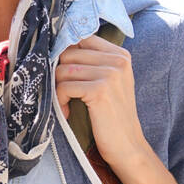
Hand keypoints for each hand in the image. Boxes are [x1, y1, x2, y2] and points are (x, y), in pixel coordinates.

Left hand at [55, 33, 150, 172]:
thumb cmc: (111, 115)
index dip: (64, 52)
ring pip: (63, 69)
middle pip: (68, 53)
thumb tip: (55, 46)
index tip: (62, 72)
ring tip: (66, 103)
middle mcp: (118, 60)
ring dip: (58, 88)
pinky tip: (67, 111)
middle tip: (63, 92)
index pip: (80, 38)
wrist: (127, 146)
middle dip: (59, 74)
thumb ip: (90, 62)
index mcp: (120, 54)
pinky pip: (64, 86)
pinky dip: (60, 100)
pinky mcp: (100, 90)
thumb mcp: (107, 81)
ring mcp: (110, 74)